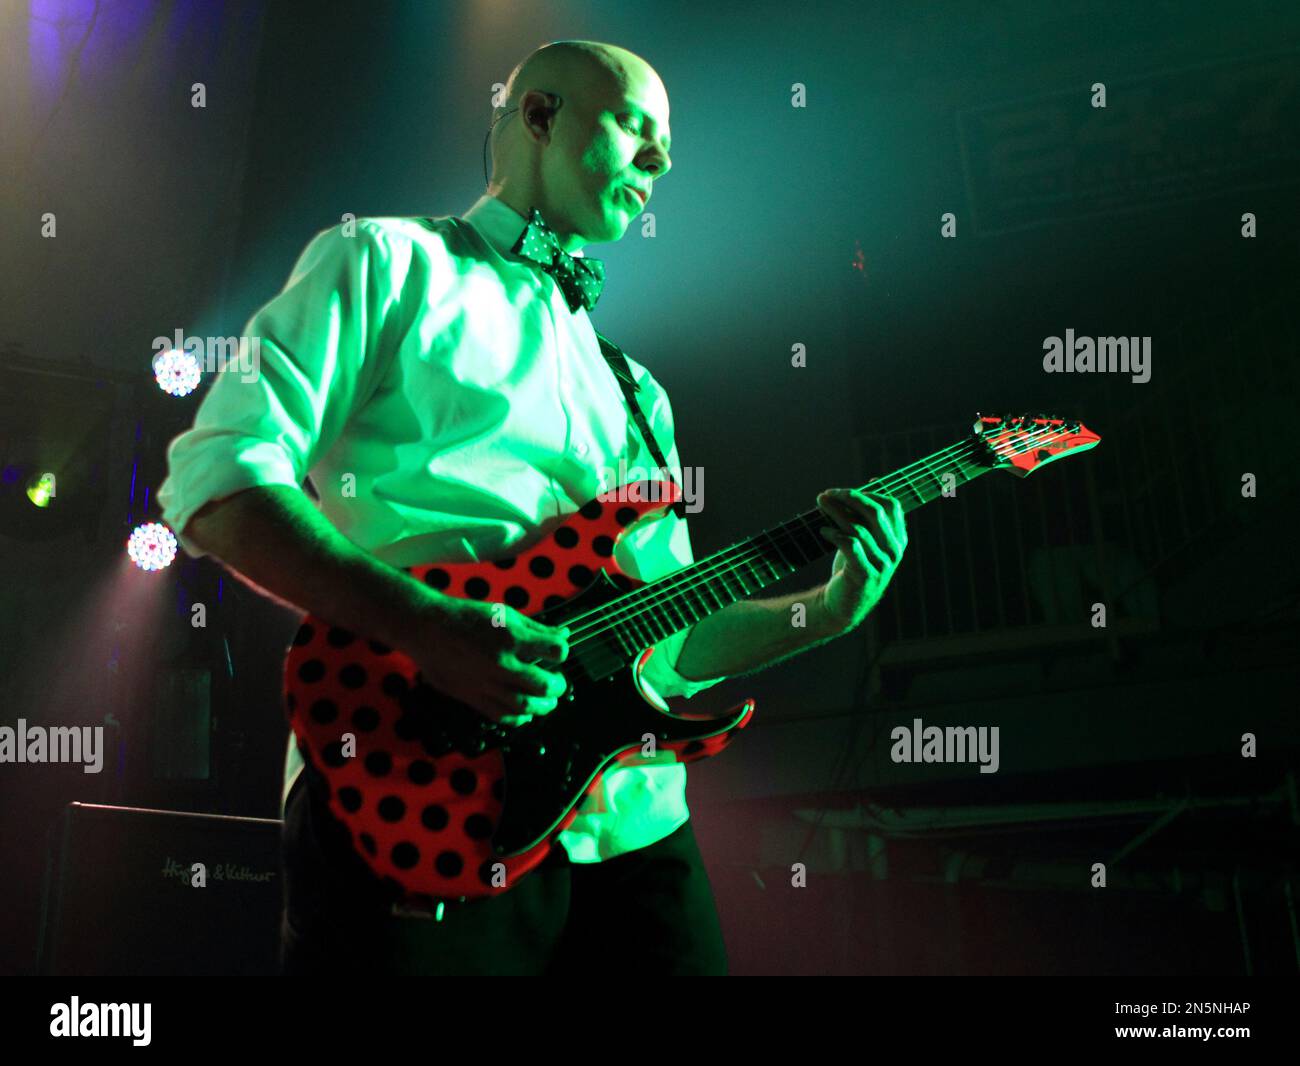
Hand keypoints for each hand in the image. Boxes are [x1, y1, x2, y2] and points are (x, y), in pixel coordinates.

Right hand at [409, 596, 569, 726]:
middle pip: (543, 685)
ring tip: (547, 701)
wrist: (426, 628)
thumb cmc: (466, 617)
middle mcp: (500, 662)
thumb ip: (536, 627)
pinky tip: (525, 713)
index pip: (555, 651)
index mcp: (511, 636)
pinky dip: (518, 718)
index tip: (557, 653)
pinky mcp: (471, 696)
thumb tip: (564, 634)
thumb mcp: (504, 613)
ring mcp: (485, 682)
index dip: (561, 652)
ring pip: (524, 705)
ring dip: (542, 706)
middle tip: (558, 684)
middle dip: (557, 686)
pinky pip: (501, 715)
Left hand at [815, 488, 906, 631]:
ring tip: (820, 504)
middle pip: (875, 512)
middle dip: (850, 497)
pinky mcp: (865, 575)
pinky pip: (851, 545)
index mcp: (898, 540)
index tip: (846, 490)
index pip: (891, 506)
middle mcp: (894, 551)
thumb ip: (868, 517)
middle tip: (827, 493)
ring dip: (836, 512)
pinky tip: (823, 531)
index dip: (869, 492)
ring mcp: (882, 564)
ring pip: (859, 527)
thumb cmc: (852, 568)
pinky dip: (835, 534)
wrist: (842, 606)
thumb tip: (873, 481)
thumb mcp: (865, 540)